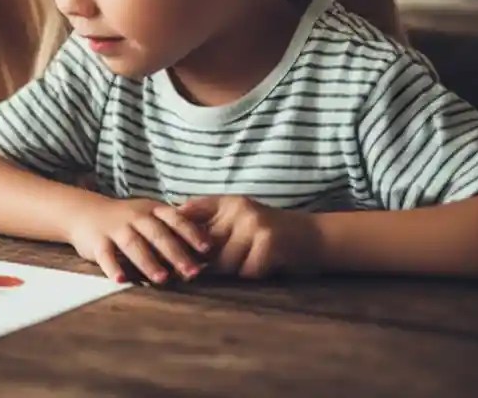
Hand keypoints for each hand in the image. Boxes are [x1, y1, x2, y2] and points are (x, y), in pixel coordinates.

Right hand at [64, 197, 210, 283]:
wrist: (84, 211)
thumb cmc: (125, 220)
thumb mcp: (149, 216)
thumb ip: (172, 229)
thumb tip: (206, 249)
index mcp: (152, 210)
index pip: (175, 219)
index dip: (191, 233)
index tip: (208, 249)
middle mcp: (135, 217)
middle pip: (157, 234)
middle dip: (176, 253)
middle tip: (193, 272)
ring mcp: (115, 228)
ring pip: (133, 244)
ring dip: (148, 262)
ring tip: (162, 279)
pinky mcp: (97, 241)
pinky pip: (105, 255)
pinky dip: (112, 268)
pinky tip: (121, 280)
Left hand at [178, 196, 321, 278]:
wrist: (315, 237)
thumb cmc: (269, 235)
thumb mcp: (238, 221)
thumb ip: (208, 225)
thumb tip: (171, 246)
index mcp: (227, 202)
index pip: (188, 215)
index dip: (174, 236)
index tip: (163, 254)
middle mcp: (238, 209)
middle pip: (204, 246)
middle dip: (200, 263)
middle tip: (190, 276)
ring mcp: (254, 224)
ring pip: (224, 263)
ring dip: (232, 273)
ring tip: (246, 266)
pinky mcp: (269, 243)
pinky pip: (246, 272)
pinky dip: (252, 276)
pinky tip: (263, 269)